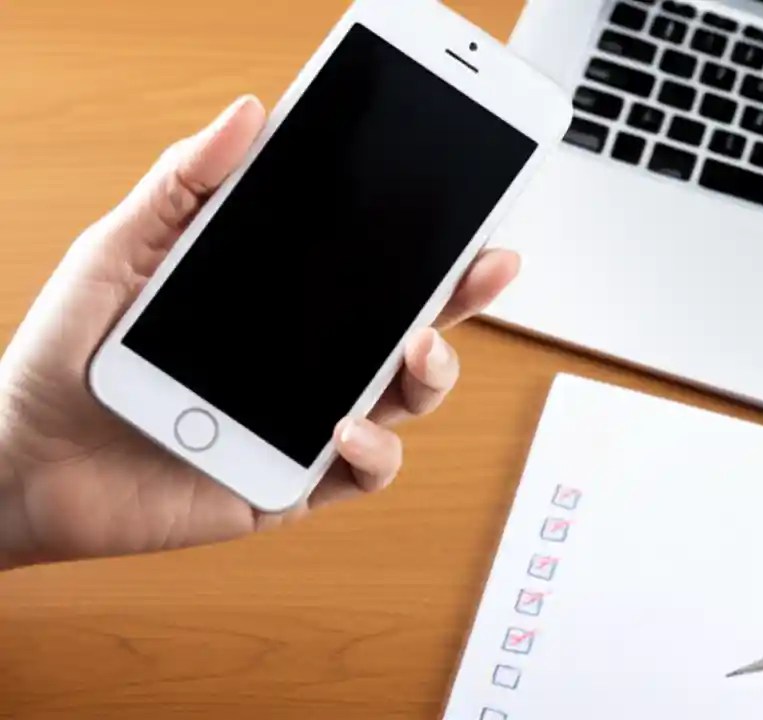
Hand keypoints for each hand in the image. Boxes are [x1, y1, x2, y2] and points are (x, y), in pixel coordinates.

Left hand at [0, 96, 518, 569]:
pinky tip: (344, 426)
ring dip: (432, 373)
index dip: (429, 245)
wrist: (21, 456)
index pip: (372, 269)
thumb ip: (185, 183)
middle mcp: (305, 361)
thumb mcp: (122, 248)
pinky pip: (361, 474)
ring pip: (403, 400)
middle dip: (462, 299)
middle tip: (489, 266)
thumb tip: (248, 113)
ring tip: (416, 349)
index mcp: (280, 303)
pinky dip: (372, 452)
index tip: (470, 211)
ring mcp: (303, 423)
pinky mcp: (290, 484)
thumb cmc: (68, 351)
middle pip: (409, 329)